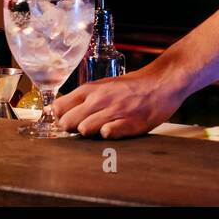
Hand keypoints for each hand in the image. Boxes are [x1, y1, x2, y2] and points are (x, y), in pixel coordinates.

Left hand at [53, 63, 188, 138]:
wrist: (161, 83)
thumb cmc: (132, 86)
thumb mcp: (104, 86)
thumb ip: (83, 98)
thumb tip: (57, 110)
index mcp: (91, 89)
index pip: (60, 107)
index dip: (60, 117)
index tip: (65, 120)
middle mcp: (99, 99)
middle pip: (67, 122)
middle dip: (70, 129)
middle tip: (82, 127)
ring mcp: (113, 111)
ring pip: (84, 129)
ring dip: (88, 133)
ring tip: (99, 128)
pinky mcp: (128, 123)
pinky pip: (107, 134)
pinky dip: (107, 135)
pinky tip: (113, 130)